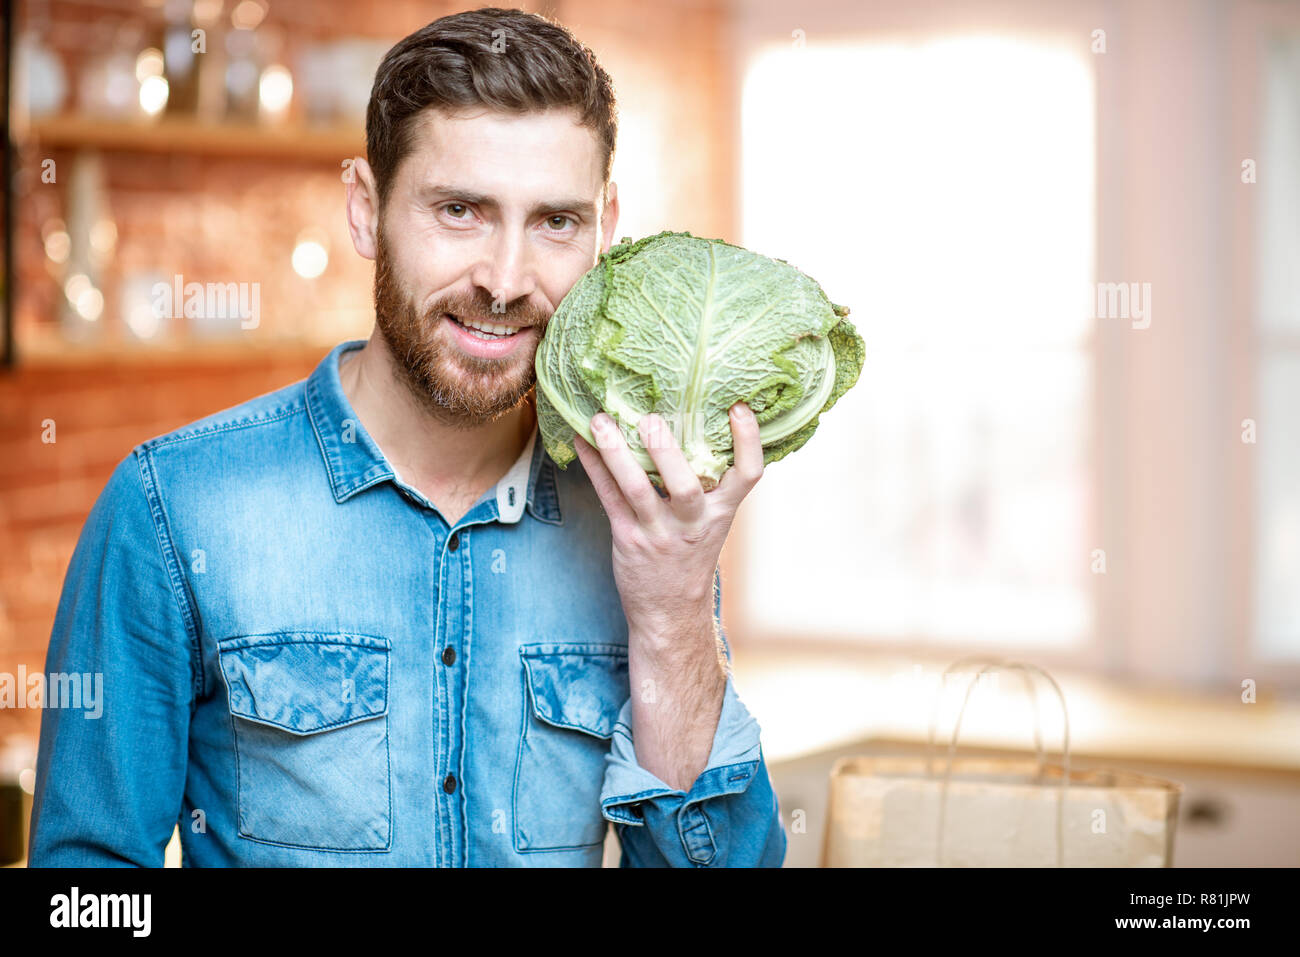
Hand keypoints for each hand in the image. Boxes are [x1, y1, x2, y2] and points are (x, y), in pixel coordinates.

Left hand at [572, 403, 763, 634]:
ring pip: (636, 490)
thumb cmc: (691, 555)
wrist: (670, 612)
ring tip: (600, 421)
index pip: (748, 475)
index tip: (739, 407)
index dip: (748, 441)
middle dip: (666, 452)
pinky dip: (594, 468)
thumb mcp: (713, 523)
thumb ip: (710, 485)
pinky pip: (609, 498)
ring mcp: (658, 533)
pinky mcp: (628, 539)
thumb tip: (692, 422)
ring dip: (616, 453)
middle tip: (650, 418)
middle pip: (685, 486)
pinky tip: (581, 442)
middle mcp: (693, 523)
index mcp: (722, 512)